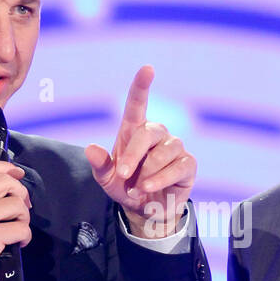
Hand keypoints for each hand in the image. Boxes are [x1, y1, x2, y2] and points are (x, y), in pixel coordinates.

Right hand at [0, 160, 30, 280]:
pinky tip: (19, 241)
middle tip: (21, 206)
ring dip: (24, 216)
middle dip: (20, 193)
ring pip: (17, 204)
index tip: (17, 174)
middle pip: (6, 182)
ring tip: (18, 226)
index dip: (7, 168)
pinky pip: (21, 228)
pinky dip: (25, 236)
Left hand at [85, 65, 195, 237]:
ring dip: (147, 172)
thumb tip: (91, 148)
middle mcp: (157, 135)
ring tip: (137, 189)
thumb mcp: (106, 180)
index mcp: (134, 131)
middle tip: (122, 174)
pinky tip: (150, 188)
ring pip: (164, 152)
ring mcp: (174, 148)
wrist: (146, 211)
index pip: (138, 103)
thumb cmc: (126, 188)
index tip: (148, 69)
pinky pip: (178, 166)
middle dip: (133, 154)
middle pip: (148, 131)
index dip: (142, 85)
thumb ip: (100, 165)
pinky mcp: (188, 165)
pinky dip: (161, 178)